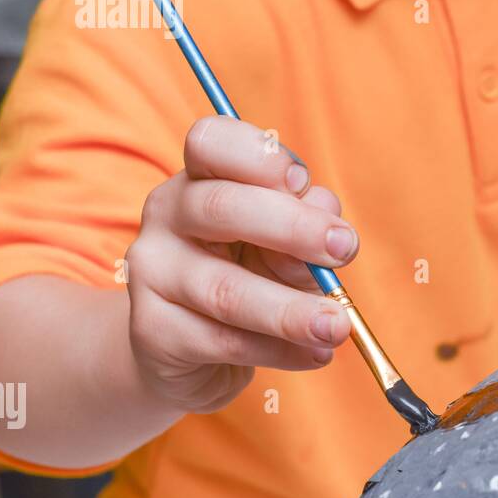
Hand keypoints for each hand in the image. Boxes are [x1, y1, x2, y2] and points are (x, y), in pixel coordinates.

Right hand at [124, 116, 355, 412]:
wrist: (183, 350)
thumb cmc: (246, 275)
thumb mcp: (280, 243)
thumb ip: (305, 228)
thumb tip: (326, 212)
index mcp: (198, 179)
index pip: (210, 142)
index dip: (258, 156)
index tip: (303, 180)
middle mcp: (166, 218)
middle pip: (220, 208)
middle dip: (292, 228)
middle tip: (345, 248)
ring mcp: (152, 275)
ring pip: (226, 290)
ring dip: (292, 310)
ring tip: (337, 325)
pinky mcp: (153, 332)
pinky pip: (226, 341)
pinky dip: (280, 350)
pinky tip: (316, 354)